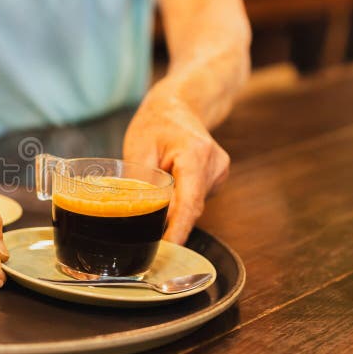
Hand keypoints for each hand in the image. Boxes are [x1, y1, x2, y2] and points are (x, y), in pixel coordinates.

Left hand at [123, 91, 229, 243]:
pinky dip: (179, 202)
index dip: (178, 229)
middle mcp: (214, 164)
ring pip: (193, 205)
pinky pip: (195, 198)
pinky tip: (167, 189)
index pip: (189, 202)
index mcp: (196, 154)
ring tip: (152, 199)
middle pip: (191, 207)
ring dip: (173, 210)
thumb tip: (133, 213)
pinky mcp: (216, 177)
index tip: (169, 248)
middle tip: (147, 240)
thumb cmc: (155, 123)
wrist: (178, 105)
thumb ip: (140, 181)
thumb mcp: (139, 148)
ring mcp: (219, 171)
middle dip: (171, 225)